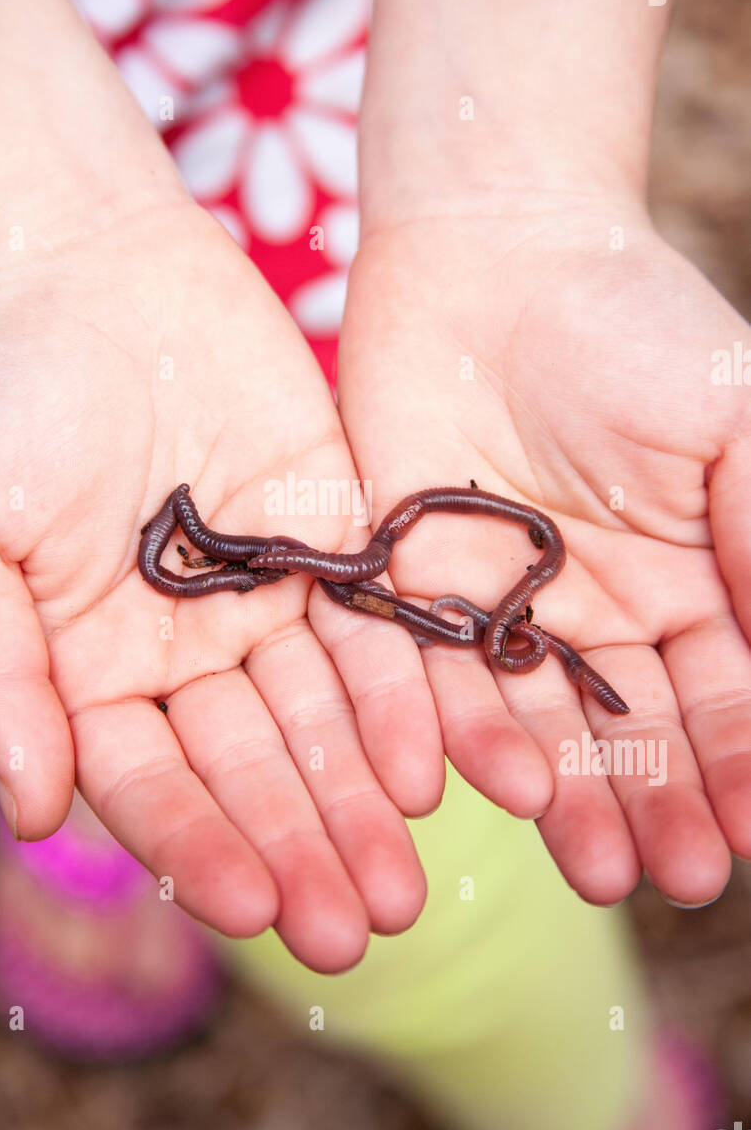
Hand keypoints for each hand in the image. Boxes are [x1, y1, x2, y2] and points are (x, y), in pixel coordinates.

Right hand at [0, 200, 441, 970]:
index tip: (248, 909)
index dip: (194, 847)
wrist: (86, 268)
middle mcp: (183, 657)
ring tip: (405, 880)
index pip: (147, 786)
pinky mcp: (330, 543)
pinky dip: (400, 696)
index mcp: (89, 673)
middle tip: (358, 929)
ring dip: (361, 801)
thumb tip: (30, 814)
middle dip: (299, 848)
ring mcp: (263, 604)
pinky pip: (372, 633)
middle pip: (250, 772)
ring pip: (321, 722)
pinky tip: (433, 764)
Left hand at [338, 196, 750, 906]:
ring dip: (568, 797)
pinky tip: (485, 785)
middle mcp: (596, 613)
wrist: (495, 250)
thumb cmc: (632, 324)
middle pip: (630, 733)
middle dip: (657, 805)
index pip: (720, 698)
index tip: (744, 836)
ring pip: (536, 725)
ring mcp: (502, 606)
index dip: (736, 766)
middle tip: (671, 879)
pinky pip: (432, 674)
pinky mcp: (412, 585)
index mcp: (685, 583)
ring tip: (596, 868)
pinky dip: (459, 729)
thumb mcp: (734, 423)